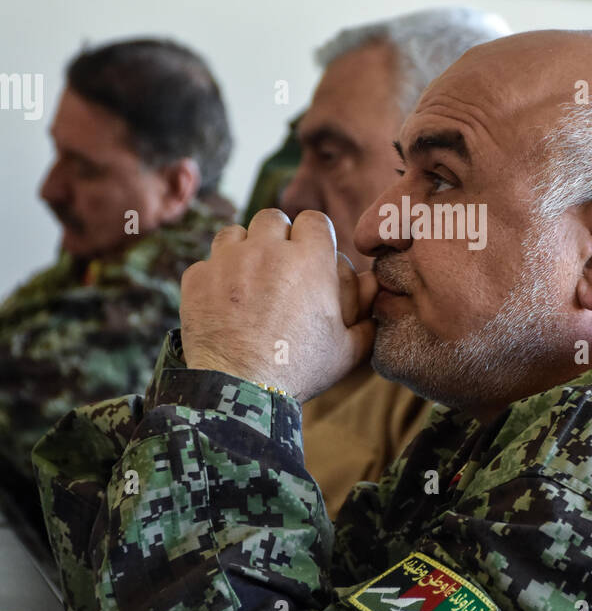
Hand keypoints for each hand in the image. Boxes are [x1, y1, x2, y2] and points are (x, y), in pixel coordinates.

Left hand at [180, 209, 376, 401]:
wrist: (241, 391)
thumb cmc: (299, 370)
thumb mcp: (347, 350)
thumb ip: (367, 317)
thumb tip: (376, 290)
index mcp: (309, 260)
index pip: (314, 220)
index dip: (313, 236)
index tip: (310, 255)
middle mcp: (267, 250)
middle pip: (272, 219)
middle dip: (277, 237)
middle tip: (278, 267)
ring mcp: (227, 261)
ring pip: (235, 233)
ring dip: (243, 249)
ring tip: (248, 279)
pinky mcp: (197, 279)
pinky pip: (206, 263)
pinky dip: (214, 277)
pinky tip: (222, 302)